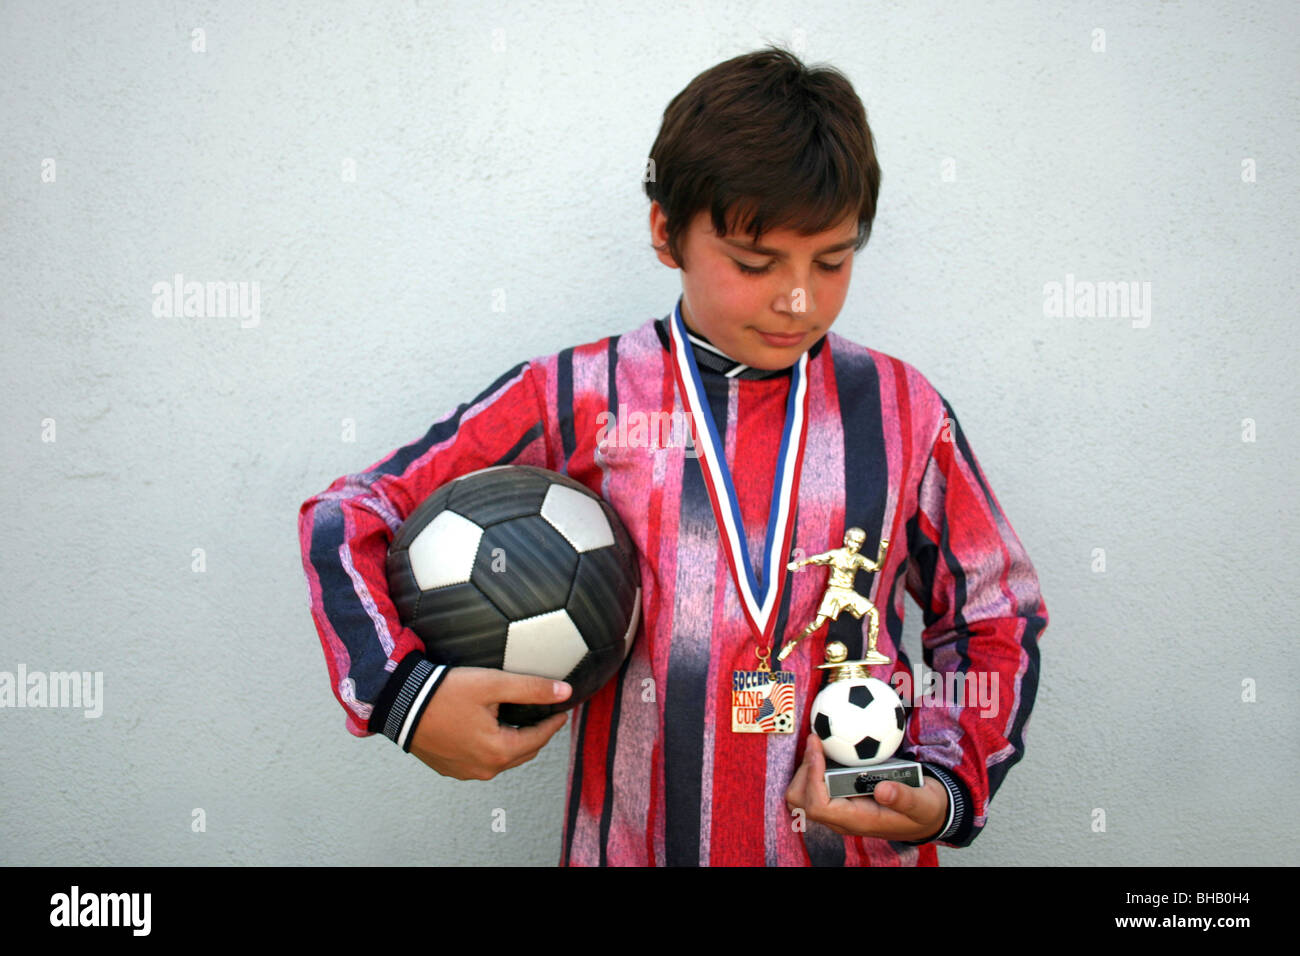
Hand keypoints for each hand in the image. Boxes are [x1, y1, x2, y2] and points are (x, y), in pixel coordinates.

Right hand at [408, 667, 571, 780]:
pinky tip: (491, 732)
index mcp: (499, 751)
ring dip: (515, 743)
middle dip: (537, 735)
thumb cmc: (444, 693)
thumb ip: (531, 689)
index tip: (562, 711)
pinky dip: (492, 748)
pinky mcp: (450, 769)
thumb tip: (564, 692)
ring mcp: (465, 772)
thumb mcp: (492, 684)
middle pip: (523, 752)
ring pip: (502, 759)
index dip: (554, 723)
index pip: (539, 738)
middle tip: (545, 716)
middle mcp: (484, 769)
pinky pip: (481, 761)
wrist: (400, 704)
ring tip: (521, 723)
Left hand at [784, 735, 948, 841]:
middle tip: (817, 743)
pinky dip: (814, 765)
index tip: (818, 746)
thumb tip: (882, 789)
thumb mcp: (923, 804)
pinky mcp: (840, 799)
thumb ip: (905, 798)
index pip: (818, 805)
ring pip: (803, 793)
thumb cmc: (925, 810)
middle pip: (801, 800)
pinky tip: (827, 746)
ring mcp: (839, 809)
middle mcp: (842, 818)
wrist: (929, 817)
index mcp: (857, 821)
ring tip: (820, 743)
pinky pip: (815, 784)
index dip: (812, 776)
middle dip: (803, 771)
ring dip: (806, 767)